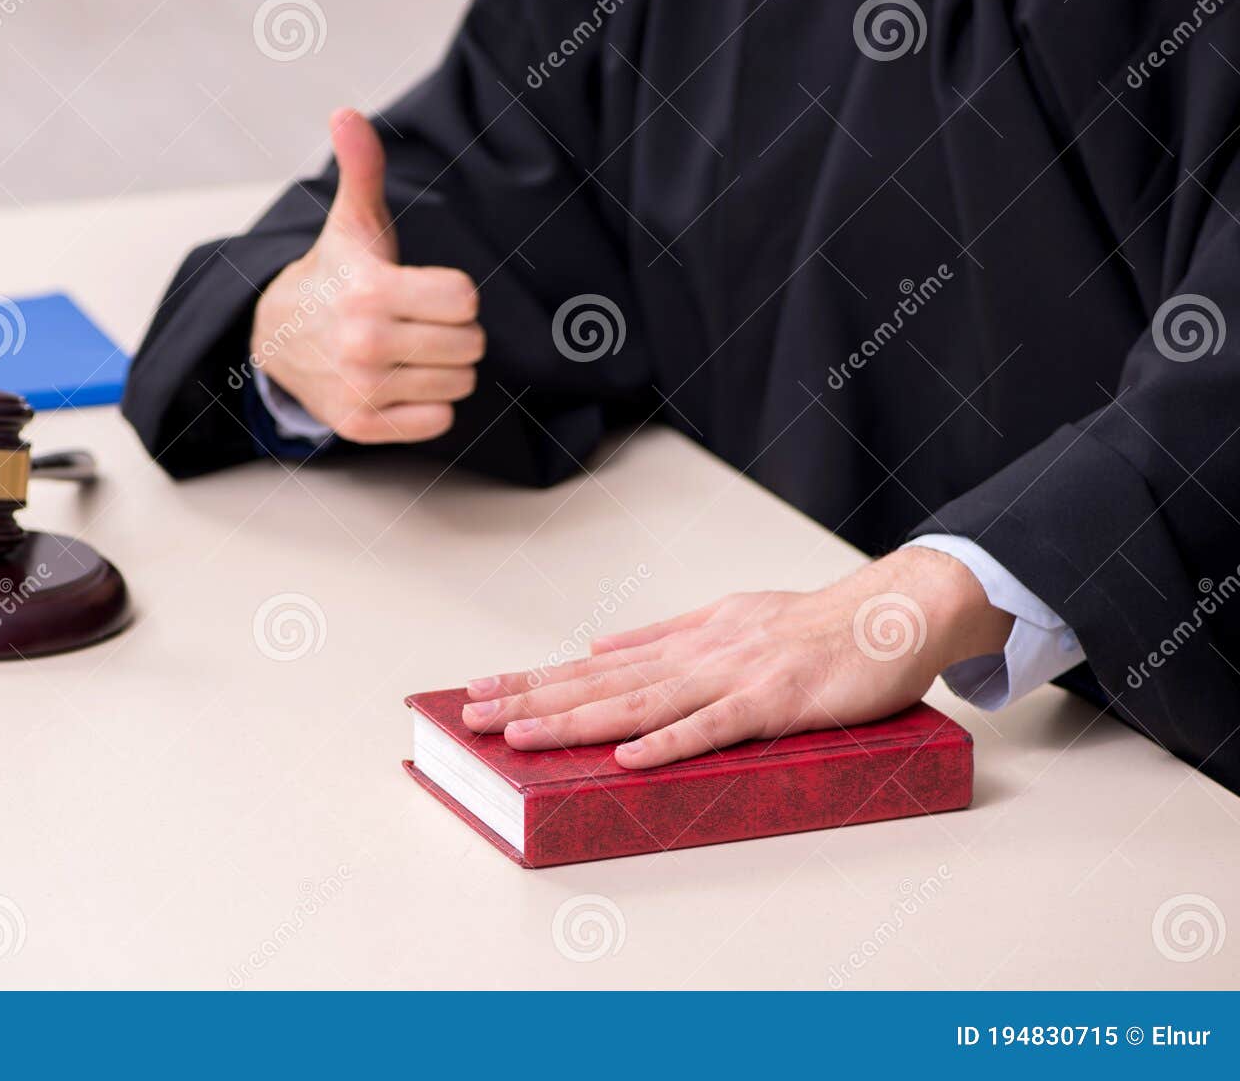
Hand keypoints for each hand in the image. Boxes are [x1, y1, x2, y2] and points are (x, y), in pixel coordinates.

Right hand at [248, 108, 484, 443]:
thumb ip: (362, 168)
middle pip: (469, 344)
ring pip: (459, 384)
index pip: (465, 299)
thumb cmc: (333, 277)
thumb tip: (346, 115)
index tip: (424, 289)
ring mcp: (362, 389)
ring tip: (409, 352)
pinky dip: (428, 406)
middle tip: (418, 322)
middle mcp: (364, 344)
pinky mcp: (362, 425)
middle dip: (453, 332)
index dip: (453, 293)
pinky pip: (438, 422)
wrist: (275, 337)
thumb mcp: (351, 223)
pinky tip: (399, 383)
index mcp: (369, 291)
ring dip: (444, 369)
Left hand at [461, 547, 1012, 767]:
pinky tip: (627, 757)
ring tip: (521, 735)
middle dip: (531, 700)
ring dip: (576, 721)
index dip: (535, 678)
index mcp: (685, 639)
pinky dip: (669, 742)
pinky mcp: (775, 701)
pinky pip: (714, 727)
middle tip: (472, 717)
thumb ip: (663, 634)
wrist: (894, 609)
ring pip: (640, 702)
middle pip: (600, 682)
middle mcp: (697, 653)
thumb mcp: (727, 617)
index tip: (482, 691)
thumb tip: (599, 644)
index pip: (594, 663)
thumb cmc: (816, 623)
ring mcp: (734, 676)